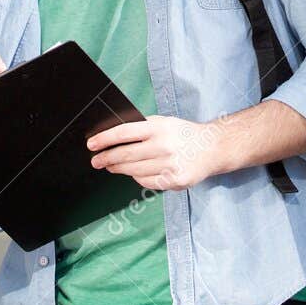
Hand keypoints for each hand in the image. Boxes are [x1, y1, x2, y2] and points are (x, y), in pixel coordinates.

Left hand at [87, 116, 223, 191]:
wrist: (213, 148)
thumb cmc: (184, 134)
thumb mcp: (165, 122)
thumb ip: (143, 128)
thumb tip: (114, 137)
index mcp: (159, 127)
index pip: (125, 133)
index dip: (105, 139)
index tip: (92, 144)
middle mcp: (164, 146)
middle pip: (126, 155)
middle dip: (107, 158)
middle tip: (96, 161)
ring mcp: (170, 165)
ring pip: (134, 171)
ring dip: (119, 169)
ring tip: (111, 167)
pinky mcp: (175, 181)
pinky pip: (147, 182)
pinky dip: (138, 178)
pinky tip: (134, 173)